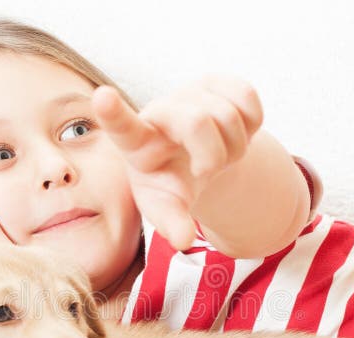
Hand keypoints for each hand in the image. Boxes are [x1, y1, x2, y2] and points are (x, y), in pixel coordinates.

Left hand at [92, 76, 263, 249]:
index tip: (102, 96)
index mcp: (137, 143)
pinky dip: (251, 123)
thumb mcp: (166, 206)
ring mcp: (188, 91)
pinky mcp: (217, 82)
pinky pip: (247, 97)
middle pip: (198, 121)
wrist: (194, 161)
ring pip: (228, 114)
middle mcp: (160, 110)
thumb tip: (183, 240)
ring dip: (234, 147)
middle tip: (206, 171)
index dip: (114, 113)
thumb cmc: (171, 184)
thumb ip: (172, 223)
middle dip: (213, 156)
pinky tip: (232, 132)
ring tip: (217, 155)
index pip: (123, 127)